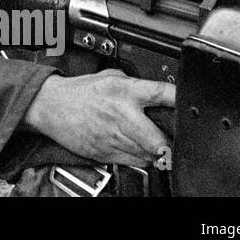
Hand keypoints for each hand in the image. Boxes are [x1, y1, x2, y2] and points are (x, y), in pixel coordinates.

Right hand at [22, 70, 173, 166]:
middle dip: (171, 144)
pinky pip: (134, 162)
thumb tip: (158, 91)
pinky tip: (138, 149)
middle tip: (175, 141)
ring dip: (157, 153)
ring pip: (149, 155)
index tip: (189, 106)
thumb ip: (135, 84)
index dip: (180, 100)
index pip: (162, 94)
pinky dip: (141, 158)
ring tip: (157, 145)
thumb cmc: (80, 91)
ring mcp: (113, 137)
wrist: (50, 106)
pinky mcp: (105, 152)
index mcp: (125, 91)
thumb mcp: (110, 77)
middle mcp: (122, 115)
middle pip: (159, 140)